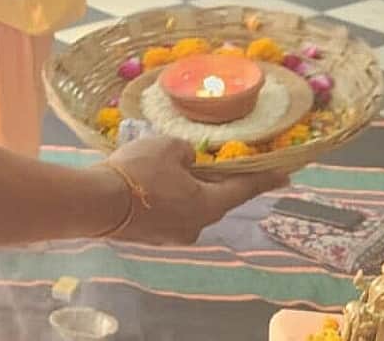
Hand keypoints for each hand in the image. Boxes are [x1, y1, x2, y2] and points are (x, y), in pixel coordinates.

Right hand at [97, 136, 287, 245]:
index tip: (287, 175)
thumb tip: (186, 159)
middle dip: (212, 180)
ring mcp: (171, 236)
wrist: (96, 203)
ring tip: (166, 168)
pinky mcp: (150, 237)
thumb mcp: (168, 147)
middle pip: (213, 199)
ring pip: (186, 206)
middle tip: (210, 162)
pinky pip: (166, 212)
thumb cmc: (139, 172)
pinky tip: (148, 182)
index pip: (245, 188)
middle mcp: (196, 226)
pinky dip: (164, 197)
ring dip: (184, 188)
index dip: (266, 179)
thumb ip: (186, 151)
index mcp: (208, 205)